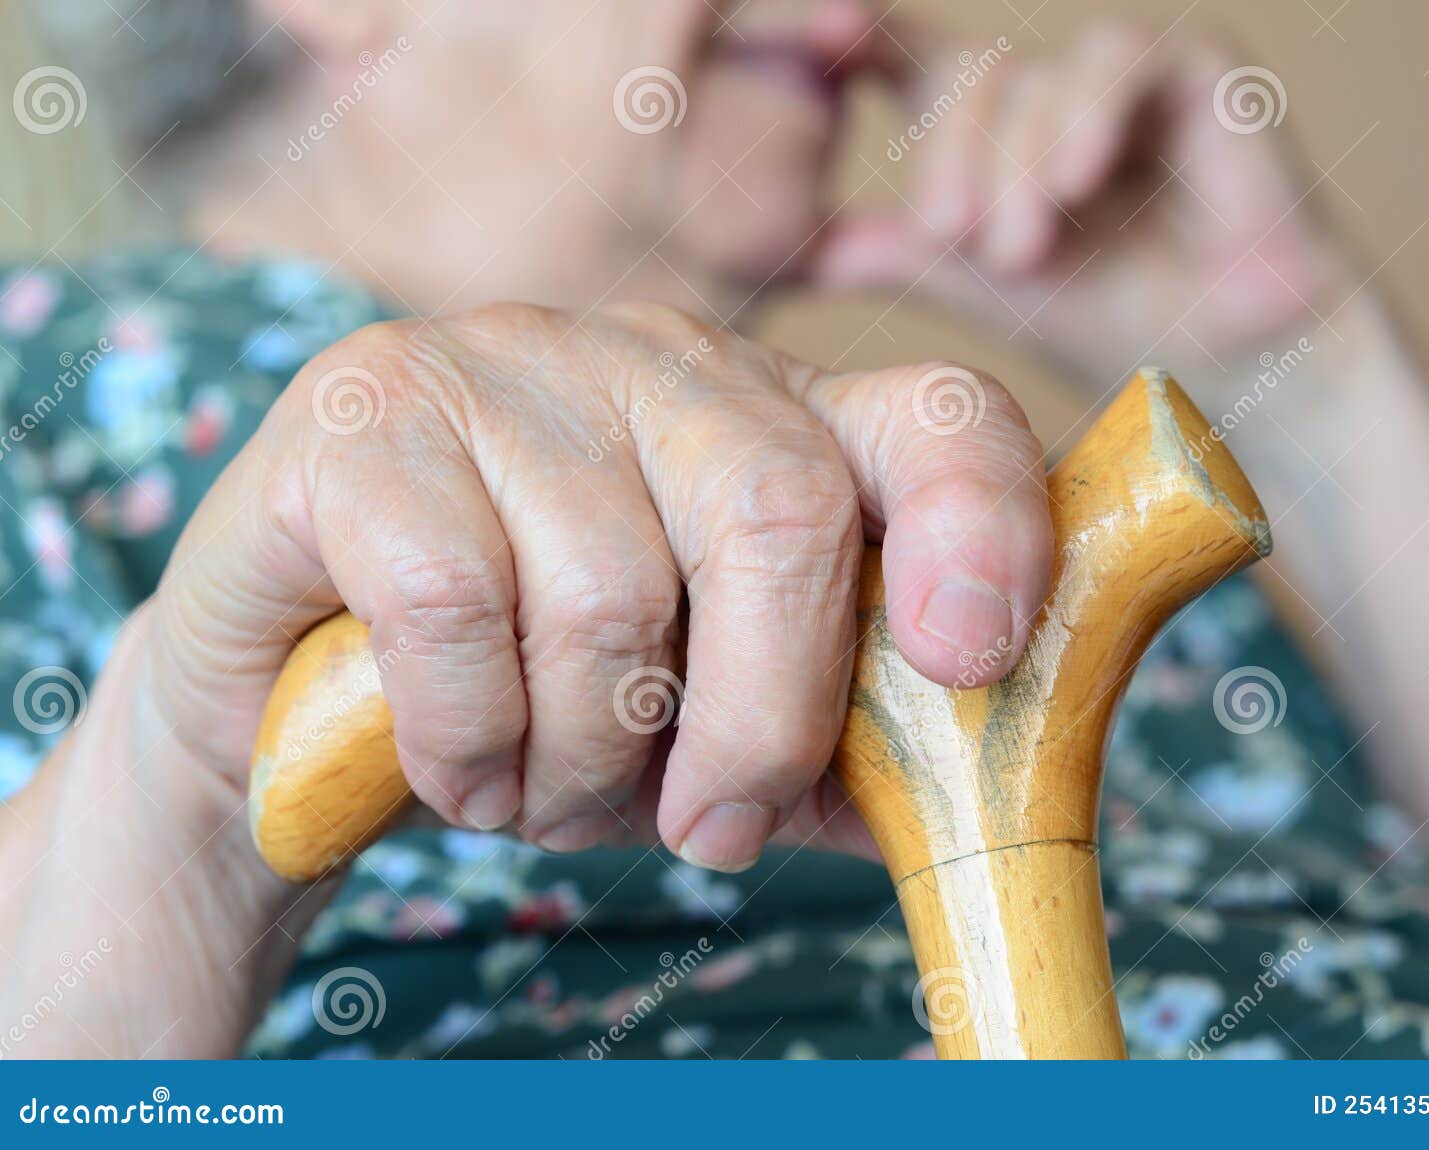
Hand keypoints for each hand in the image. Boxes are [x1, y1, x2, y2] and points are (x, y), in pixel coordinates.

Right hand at [5, 301, 1051, 1055]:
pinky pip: (455, 600)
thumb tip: (977, 795)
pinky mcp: (366, 400)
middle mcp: (662, 359)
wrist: (308, 690)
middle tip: (706, 829)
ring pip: (609, 589)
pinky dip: (466, 736)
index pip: (938, 418)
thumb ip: (843, 750)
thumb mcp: (717, 737)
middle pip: (782, 511)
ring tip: (539, 788)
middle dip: (758, 724)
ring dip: (581, 762)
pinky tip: (454, 763)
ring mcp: (511, 358)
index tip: (966, 660)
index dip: (985, 526)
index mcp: (783, 421)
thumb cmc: (546, 703)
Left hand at [813, 24, 1344, 392]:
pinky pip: (1117, 63)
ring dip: (1016, 165)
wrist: (1225, 354)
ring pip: (1033, 79)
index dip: (862, 41)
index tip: (821, 41)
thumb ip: (904, 255)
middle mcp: (1046, 86)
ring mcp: (1115, 71)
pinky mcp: (1193, 64)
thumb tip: (803, 253)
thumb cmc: (1108, 317)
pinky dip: (1087, 116)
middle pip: (963, 75)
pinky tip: (1078, 178)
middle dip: (950, 159)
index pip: (911, 62)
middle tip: (955, 238)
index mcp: (990, 124)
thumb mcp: (984, 287)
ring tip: (1021, 251)